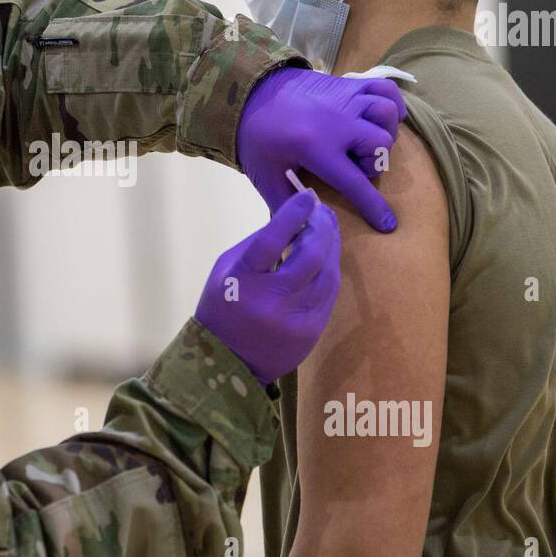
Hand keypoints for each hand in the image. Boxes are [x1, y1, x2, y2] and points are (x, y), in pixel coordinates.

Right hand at [194, 189, 340, 384]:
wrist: (228, 361)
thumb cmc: (223, 306)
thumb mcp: (226, 269)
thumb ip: (257, 244)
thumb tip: (293, 218)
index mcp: (242, 281)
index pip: (271, 241)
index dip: (293, 214)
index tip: (307, 195)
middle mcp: (270, 301)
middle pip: (310, 256)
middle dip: (322, 227)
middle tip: (322, 212)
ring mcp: (294, 319)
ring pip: (327, 273)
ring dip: (332, 247)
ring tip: (328, 230)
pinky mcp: (311, 332)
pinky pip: (330, 294)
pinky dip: (330, 271)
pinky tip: (327, 257)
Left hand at [237, 66, 406, 230]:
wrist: (250, 93)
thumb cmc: (257, 138)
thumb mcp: (266, 176)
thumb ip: (286, 206)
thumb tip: (305, 234)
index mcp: (315, 147)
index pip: (354, 182)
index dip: (373, 207)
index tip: (387, 224)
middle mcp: (337, 121)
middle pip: (380, 145)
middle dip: (373, 163)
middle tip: (354, 166)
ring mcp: (346, 98)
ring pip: (386, 115)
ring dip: (383, 133)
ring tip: (365, 142)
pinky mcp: (349, 83)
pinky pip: (385, 88)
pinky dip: (392, 103)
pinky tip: (380, 119)